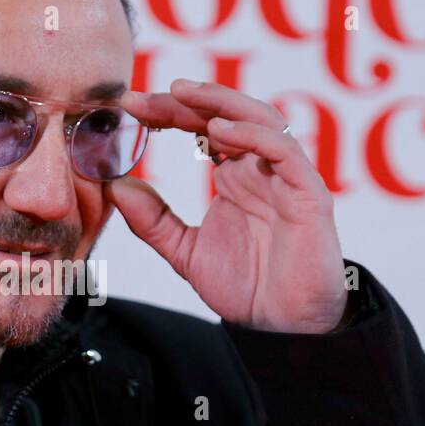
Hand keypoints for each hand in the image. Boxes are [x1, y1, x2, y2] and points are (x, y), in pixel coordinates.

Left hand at [107, 78, 346, 333]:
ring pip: (261, 119)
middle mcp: (262, 168)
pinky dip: (253, 135)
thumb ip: (153, 221)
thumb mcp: (185, 251)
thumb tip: (116, 187)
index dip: (167, 112)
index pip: (202, 126)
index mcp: (236, 175)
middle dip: (186, 101)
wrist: (282, 329)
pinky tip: (219, 131)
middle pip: (228, 113)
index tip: (129, 106)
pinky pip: (284, 151)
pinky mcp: (308, 194)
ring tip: (181, 96)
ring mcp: (287, 178)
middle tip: (144, 97)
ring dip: (221, 102)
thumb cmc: (247, 288)